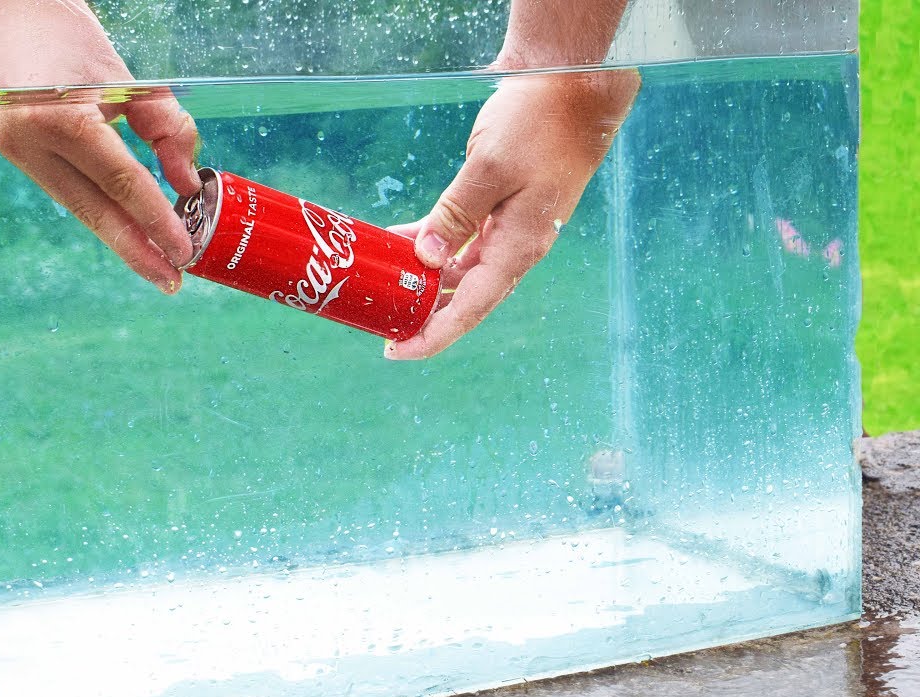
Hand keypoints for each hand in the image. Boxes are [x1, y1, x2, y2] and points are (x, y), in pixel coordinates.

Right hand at [0, 0, 201, 293]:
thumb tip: (186, 183)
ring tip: (155, 263)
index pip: (121, 182)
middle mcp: (29, 141)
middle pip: (94, 210)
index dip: (156, 220)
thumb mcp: (127, 78)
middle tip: (172, 281)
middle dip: (137, 249)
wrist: (4, 10)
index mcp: (60, 117)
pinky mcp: (13, 152)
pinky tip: (125, 228)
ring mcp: (14, 150)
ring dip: (119, 235)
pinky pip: (65, 189)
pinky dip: (98, 209)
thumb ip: (165, 129)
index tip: (184, 249)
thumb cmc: (69, 36)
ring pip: (79, 206)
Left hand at [385, 69, 639, 358]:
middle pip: (464, 297)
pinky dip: (431, 244)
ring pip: (460, 270)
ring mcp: (509, 228)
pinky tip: (399, 244)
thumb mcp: (489, 168)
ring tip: (383, 287)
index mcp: (519, 246)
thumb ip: (455, 214)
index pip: (470, 308)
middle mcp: (515, 246)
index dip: (433, 335)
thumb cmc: (539, 123)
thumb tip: (425, 257)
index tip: (397, 351)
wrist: (573, 86)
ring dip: (424, 281)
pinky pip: (462, 240)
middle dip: (424, 315)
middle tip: (381, 326)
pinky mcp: (500, 207)